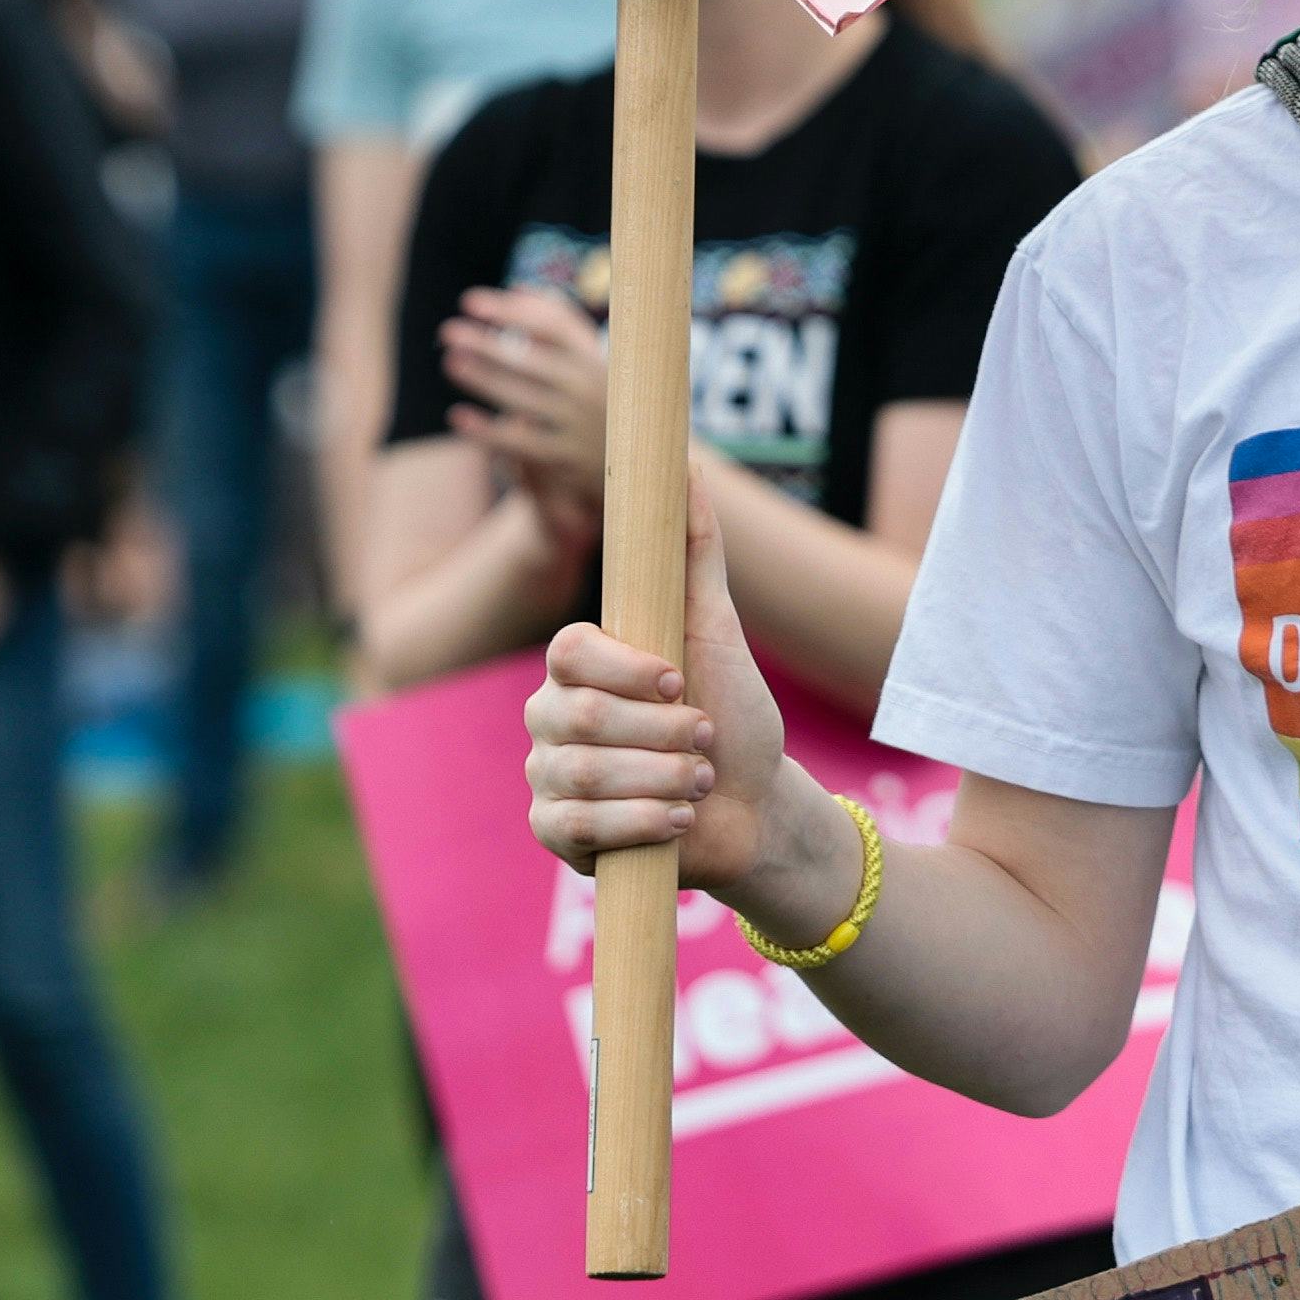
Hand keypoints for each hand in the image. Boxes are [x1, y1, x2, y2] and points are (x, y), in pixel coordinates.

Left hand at [445, 285, 611, 518]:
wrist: (642, 460)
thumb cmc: (604, 395)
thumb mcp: (592, 355)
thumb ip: (558, 319)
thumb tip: (515, 288)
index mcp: (596, 356)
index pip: (551, 324)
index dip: (509, 311)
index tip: (470, 301)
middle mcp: (590, 387)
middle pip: (531, 361)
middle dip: (487, 343)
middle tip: (448, 331)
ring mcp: (579, 423)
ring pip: (523, 400)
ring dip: (484, 379)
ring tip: (450, 361)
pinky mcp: (567, 458)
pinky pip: (521, 443)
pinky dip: (488, 431)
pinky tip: (458, 417)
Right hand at [525, 469, 788, 893]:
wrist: (752, 806)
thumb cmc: (734, 714)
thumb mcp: (719, 629)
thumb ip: (695, 553)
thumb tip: (684, 466)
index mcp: (582, 663)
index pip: (571, 651)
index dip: (628, 670)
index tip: (681, 683)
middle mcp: (552, 715)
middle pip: (583, 717)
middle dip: (662, 734)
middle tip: (705, 739)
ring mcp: (546, 775)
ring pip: (584, 774)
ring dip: (663, 779)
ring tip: (699, 780)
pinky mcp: (553, 833)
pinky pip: (579, 827)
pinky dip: (644, 823)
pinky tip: (678, 821)